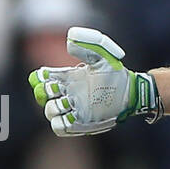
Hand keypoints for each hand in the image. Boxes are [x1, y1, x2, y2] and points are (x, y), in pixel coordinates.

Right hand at [29, 27, 158, 135]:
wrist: (130, 92)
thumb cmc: (116, 73)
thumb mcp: (102, 56)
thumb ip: (87, 45)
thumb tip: (69, 40)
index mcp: (67, 77)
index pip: (40, 78)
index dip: (38, 78)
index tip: (46, 75)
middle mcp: (67, 93)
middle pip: (42, 96)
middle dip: (46, 92)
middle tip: (60, 89)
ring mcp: (73, 109)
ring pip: (50, 112)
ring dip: (54, 108)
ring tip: (69, 103)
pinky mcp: (81, 123)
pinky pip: (60, 128)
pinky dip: (61, 123)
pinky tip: (72, 116)